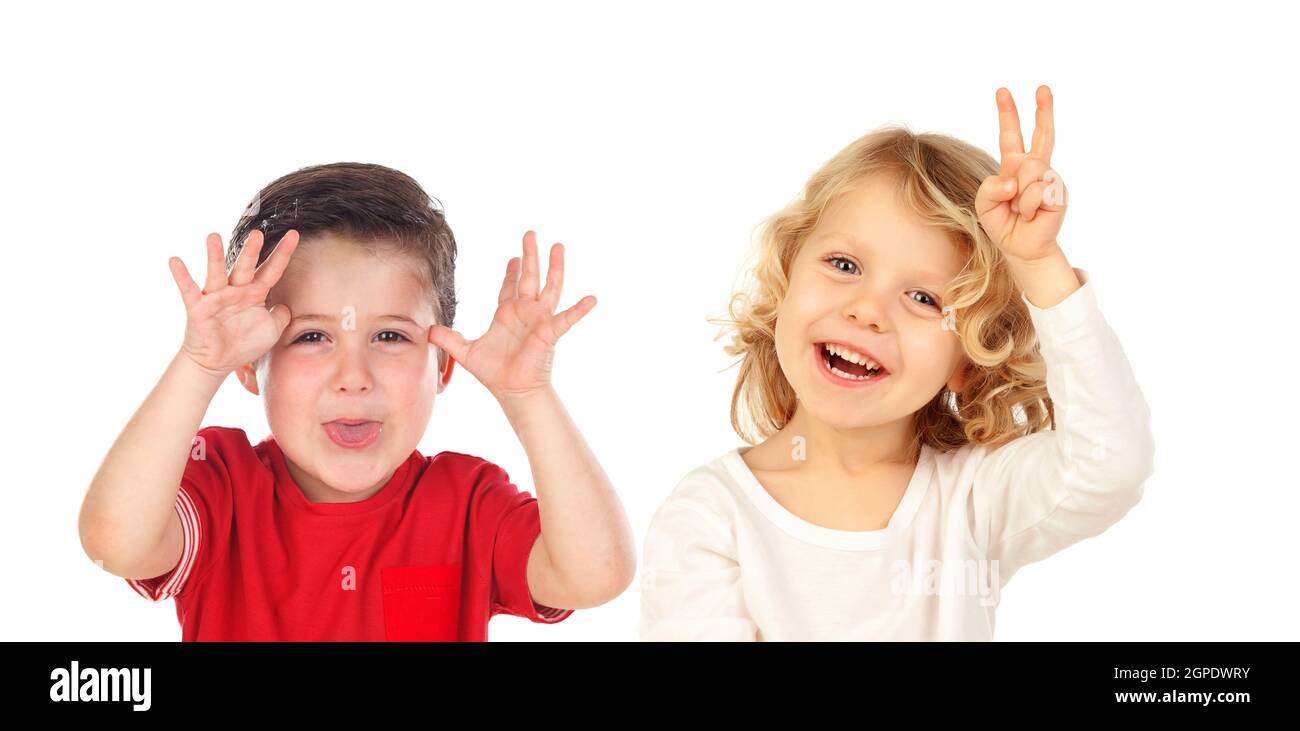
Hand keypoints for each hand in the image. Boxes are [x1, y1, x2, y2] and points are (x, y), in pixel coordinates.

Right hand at [168, 228, 300, 377]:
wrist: (217, 362)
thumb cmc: (243, 343)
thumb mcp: (271, 331)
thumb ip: (282, 316)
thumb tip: (287, 305)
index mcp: (255, 293)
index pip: (272, 270)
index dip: (283, 253)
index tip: (294, 234)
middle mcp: (236, 290)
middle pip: (245, 267)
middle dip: (251, 251)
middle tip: (257, 233)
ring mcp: (216, 297)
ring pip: (217, 272)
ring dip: (215, 256)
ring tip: (213, 237)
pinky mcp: (198, 307)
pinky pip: (189, 290)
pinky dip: (181, 276)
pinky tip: (175, 260)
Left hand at [427, 231, 595, 401]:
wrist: (512, 391)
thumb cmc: (494, 373)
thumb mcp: (465, 352)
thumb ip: (448, 338)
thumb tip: (428, 329)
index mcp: (507, 314)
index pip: (510, 286)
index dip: (512, 271)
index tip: (514, 257)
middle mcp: (525, 312)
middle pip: (530, 277)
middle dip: (530, 255)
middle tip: (530, 233)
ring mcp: (540, 320)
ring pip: (550, 287)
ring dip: (555, 267)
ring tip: (558, 246)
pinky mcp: (549, 333)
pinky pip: (567, 319)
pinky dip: (579, 310)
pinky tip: (591, 299)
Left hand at [975, 85, 1068, 263]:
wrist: (1021, 248)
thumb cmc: (1003, 223)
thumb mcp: (984, 205)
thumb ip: (990, 187)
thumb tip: (1013, 181)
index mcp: (1014, 165)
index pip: (1011, 135)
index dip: (1008, 114)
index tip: (1003, 91)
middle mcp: (1034, 168)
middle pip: (1042, 134)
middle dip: (1043, 110)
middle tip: (1043, 87)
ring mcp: (1048, 178)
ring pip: (1030, 168)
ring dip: (1018, 194)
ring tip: (1020, 209)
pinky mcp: (1058, 192)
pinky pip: (1037, 190)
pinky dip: (1027, 206)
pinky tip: (1032, 215)